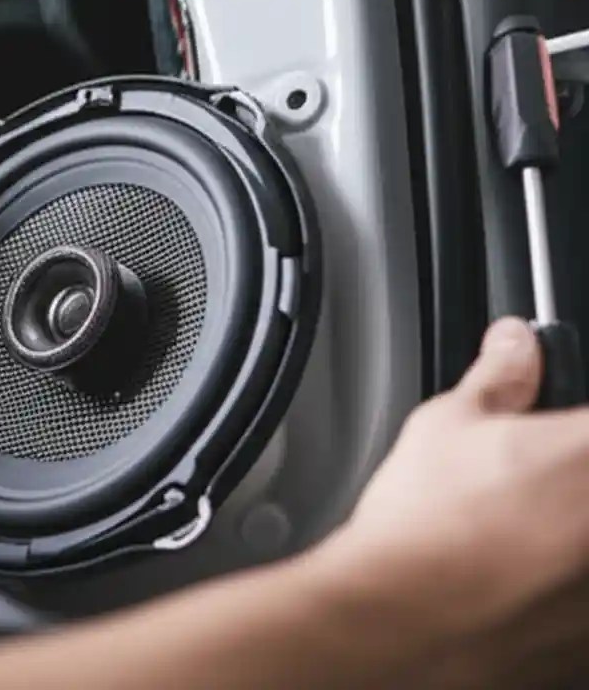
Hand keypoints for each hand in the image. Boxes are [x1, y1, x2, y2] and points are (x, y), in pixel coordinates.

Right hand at [319, 317, 588, 686]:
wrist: (396, 621)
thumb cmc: (422, 528)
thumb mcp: (445, 425)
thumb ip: (499, 379)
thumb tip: (514, 344)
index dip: (569, 430)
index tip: (552, 436)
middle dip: (568, 482)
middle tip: (524, 486)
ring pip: (587, 551)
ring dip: (567, 538)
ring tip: (509, 540)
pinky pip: (580, 605)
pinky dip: (558, 593)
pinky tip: (512, 585)